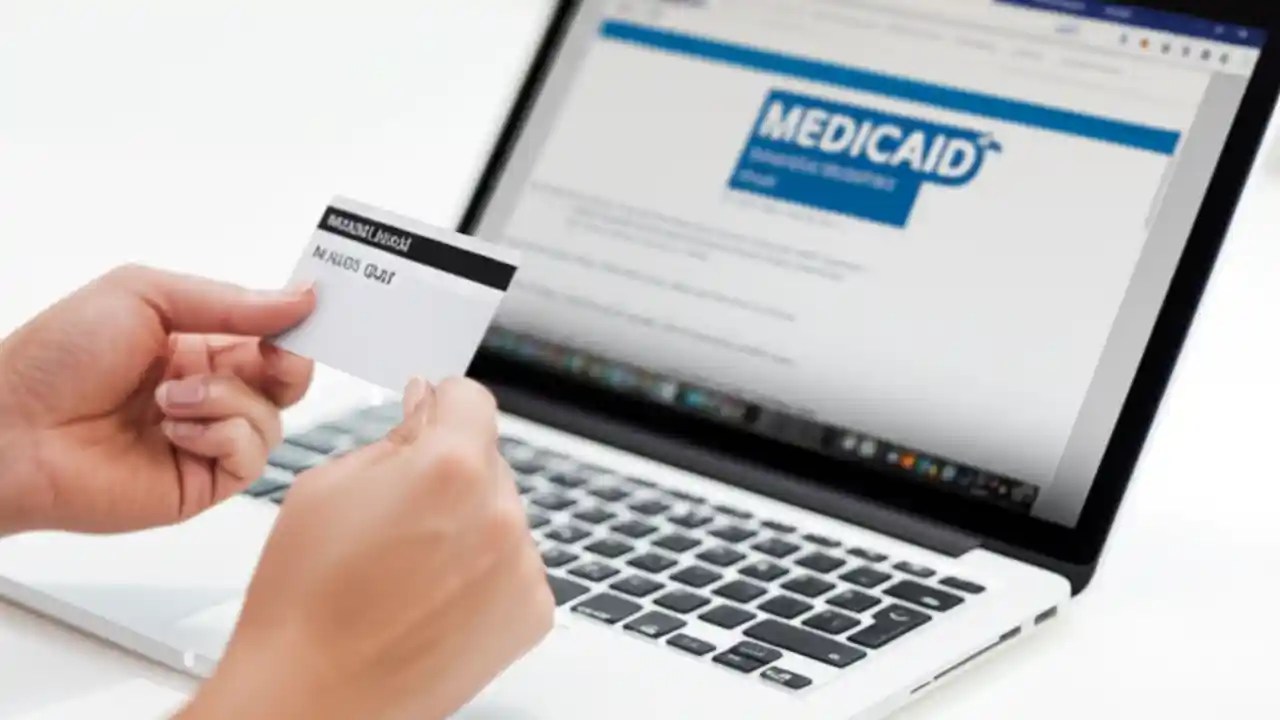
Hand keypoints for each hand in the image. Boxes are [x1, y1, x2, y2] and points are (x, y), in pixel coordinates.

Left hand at [0, 265, 314, 534]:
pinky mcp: (201, 481)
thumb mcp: (144, 295)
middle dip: (289, 363)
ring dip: (229, 399)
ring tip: (171, 399)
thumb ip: (229, 302)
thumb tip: (300, 299)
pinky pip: (251, 457)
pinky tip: (176, 428)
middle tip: (272, 355)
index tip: (308, 313)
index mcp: (194, 344)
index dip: (294, 326)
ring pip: (273, 418)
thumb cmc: (55, 359)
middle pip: (287, 380)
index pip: (270, 335)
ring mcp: (205, 439)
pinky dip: (223, 435)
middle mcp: (206, 392)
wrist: (9, 430)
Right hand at [181, 378, 554, 719]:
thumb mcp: (327, 486)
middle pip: (487, 459)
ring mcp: (521, 567)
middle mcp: (499, 513)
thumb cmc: (305, 601)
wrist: (311, 698)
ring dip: (469, 524)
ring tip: (408, 568)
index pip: (470, 398)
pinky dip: (484, 573)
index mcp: (450, 467)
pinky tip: (433, 597)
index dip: (440, 405)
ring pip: (501, 514)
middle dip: (449, 472)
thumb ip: (393, 436)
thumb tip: (427, 406)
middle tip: (396, 516)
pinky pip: (514, 566)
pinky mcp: (530, 613)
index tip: (428, 417)